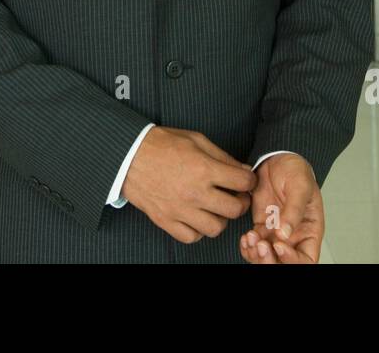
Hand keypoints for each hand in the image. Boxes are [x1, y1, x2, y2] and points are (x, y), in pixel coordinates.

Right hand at [121, 127, 256, 242]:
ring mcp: (180, 210)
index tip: (246, 180)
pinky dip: (197, 230)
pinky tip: (196, 217)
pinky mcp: (166, 221)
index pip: (243, 182)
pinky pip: (191, 237)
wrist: (128, 155)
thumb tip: (244, 170)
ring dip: (219, 218)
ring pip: (215, 228)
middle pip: (234, 209)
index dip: (250, 180)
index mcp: (204, 169)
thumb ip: (223, 156)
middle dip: (240, 202)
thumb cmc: (162, 144)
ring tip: (214, 207)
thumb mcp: (196, 140)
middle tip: (235, 196)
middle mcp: (195, 192)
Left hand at [238, 153, 323, 263]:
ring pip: (267, 258)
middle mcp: (294, 237)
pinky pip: (254, 246)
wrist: (277, 157)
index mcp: (310, 230)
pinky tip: (245, 237)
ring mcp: (276, 233)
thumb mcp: (300, 186)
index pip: (306, 260)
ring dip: (257, 255)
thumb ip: (294, 210)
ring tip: (251, 238)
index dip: (292, 259)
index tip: (279, 244)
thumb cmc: (296, 170)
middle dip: (270, 261)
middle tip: (261, 246)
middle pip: (284, 263)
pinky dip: (248, 247)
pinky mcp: (261, 227)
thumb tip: (285, 234)